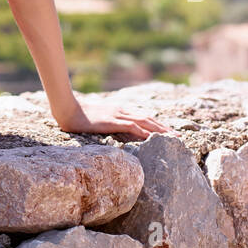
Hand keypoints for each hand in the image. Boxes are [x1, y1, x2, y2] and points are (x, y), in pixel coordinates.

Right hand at [54, 97, 176, 139]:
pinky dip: (144, 131)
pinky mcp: (112, 121)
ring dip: (160, 130)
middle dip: (164, 128)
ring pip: (144, 122)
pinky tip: (152, 137)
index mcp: (120, 110)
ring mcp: (118, 115)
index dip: (158, 125)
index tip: (169, 132)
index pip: (143, 117)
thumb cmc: (81, 116)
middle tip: (179, 137)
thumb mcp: (99, 119)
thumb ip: (109, 122)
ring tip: (172, 137)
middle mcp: (122, 111)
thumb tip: (117, 130)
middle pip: (148, 119)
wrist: (69, 110)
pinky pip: (132, 126)